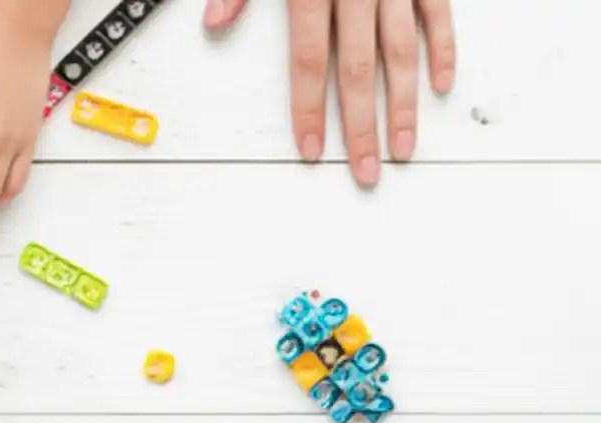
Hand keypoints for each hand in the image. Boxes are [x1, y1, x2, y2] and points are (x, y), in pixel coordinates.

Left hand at [205, 0, 456, 187]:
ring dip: (405, 103)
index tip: (312, 149)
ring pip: (403, 49)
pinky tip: (440, 86)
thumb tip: (214, 21)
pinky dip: (443, 48)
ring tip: (404, 148)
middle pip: (359, 67)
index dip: (310, 108)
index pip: (309, 59)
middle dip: (362, 126)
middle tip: (366, 171)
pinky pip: (438, 11)